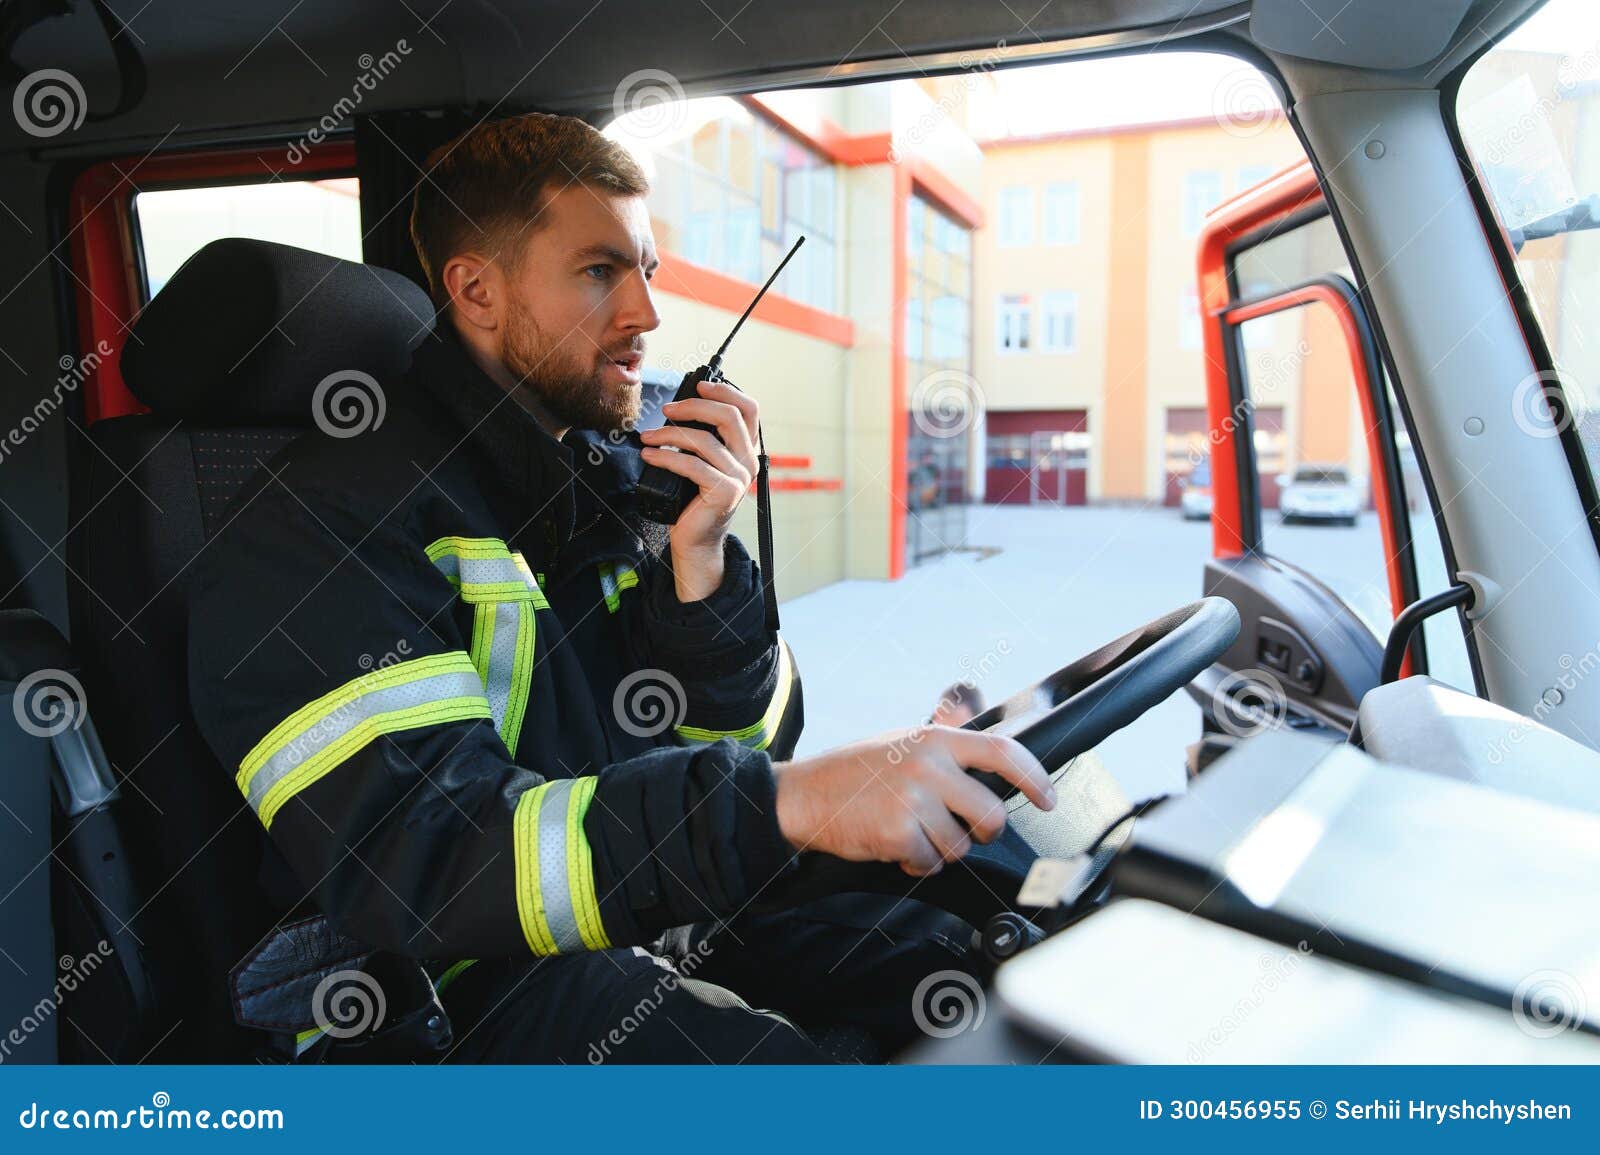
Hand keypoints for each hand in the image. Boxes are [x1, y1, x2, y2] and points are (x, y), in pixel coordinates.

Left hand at [637, 378, 758, 601]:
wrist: (695, 538)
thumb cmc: (694, 498)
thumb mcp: (703, 461)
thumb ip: (703, 437)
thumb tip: (678, 408)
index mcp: (747, 449)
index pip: (749, 409)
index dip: (725, 392)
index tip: (698, 387)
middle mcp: (748, 461)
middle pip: (728, 416)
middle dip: (693, 407)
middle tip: (666, 410)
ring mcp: (738, 477)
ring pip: (705, 441)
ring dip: (669, 434)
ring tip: (647, 438)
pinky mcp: (724, 492)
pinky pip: (692, 465)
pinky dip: (666, 457)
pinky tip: (650, 455)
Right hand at [772, 727, 1055, 876]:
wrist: (803, 794)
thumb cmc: (855, 771)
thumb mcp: (903, 742)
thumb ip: (947, 746)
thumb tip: (996, 754)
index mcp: (934, 740)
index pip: (1002, 751)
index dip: (1034, 777)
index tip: (1048, 798)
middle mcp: (927, 766)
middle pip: (990, 814)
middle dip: (981, 833)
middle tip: (962, 830)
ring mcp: (913, 799)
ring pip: (960, 846)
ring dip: (940, 850)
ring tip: (912, 832)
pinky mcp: (898, 833)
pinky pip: (929, 864)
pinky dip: (915, 864)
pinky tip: (895, 845)